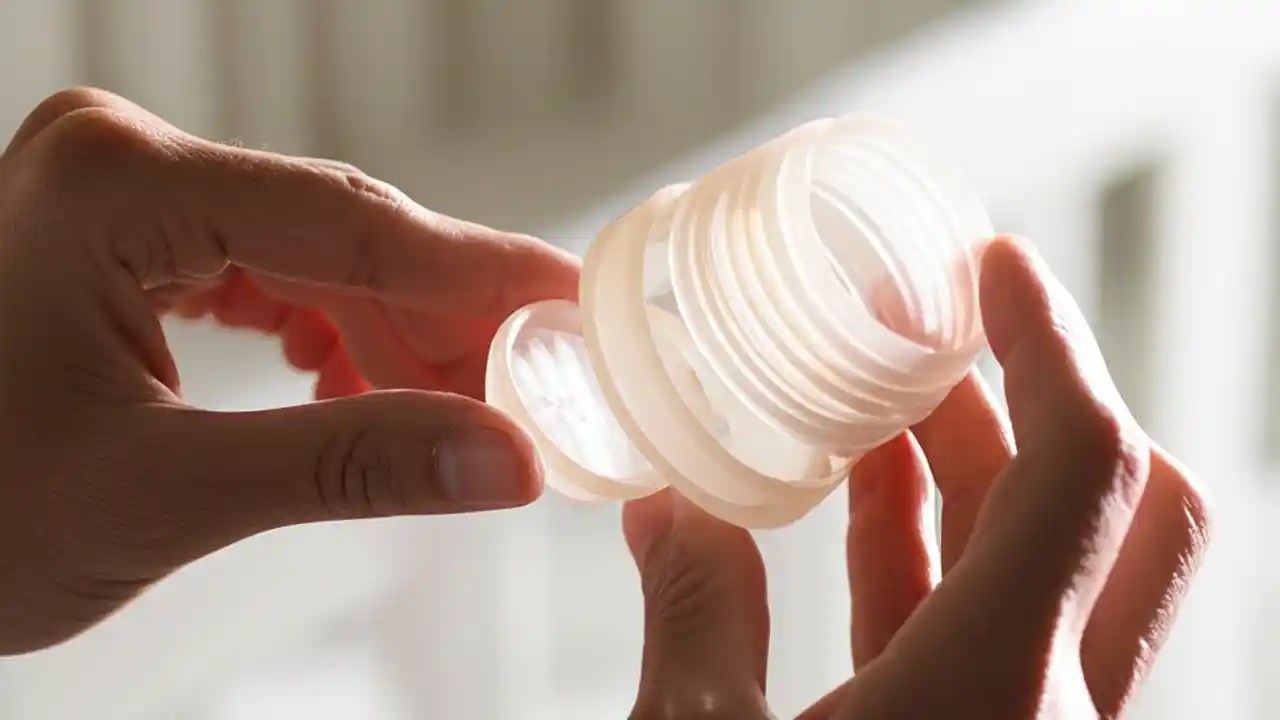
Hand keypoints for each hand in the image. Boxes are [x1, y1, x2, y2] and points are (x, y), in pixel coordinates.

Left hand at [0, 88, 577, 653]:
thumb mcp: (160, 496)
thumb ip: (346, 465)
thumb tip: (502, 458)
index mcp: (113, 187)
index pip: (349, 220)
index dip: (481, 274)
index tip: (577, 306)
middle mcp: (121, 163)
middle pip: (345, 233)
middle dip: (447, 321)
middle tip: (539, 389)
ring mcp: (126, 196)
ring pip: (319, 256)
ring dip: (398, 337)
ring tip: (465, 412)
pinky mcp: (134, 238)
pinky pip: (273, 274)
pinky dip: (337, 338)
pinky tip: (374, 391)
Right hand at [622, 237, 1210, 718]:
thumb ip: (696, 616)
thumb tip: (670, 512)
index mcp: (996, 688)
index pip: (1083, 468)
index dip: (1049, 340)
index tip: (993, 263)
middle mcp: (1056, 712)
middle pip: (1123, 507)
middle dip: (1029, 396)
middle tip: (936, 334)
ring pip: (1063, 566)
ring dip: (977, 469)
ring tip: (882, 398)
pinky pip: (1005, 626)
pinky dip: (943, 549)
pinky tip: (870, 497)